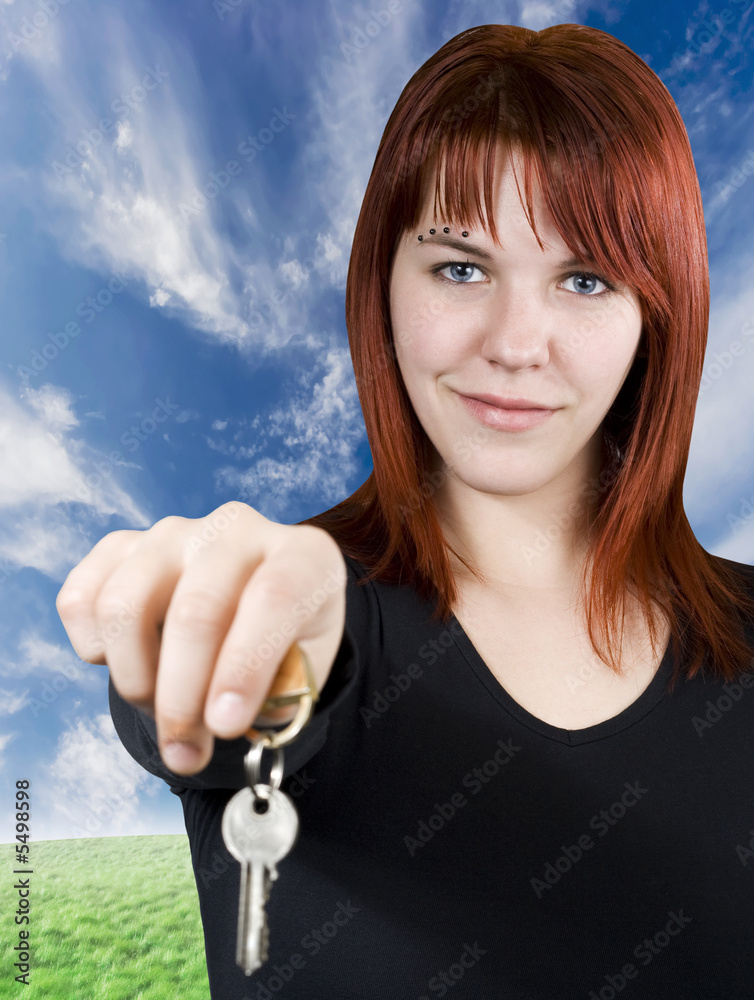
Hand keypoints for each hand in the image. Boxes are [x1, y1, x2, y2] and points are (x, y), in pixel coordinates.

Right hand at [55, 502, 346, 775]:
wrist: (247, 604)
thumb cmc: (283, 643)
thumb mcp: (304, 670)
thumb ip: (279, 696)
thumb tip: (222, 719)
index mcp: (303, 555)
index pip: (274, 597)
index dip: (245, 667)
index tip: (225, 727)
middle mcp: (238, 529)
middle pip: (196, 611)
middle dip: (182, 699)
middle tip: (185, 754)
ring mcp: (174, 532)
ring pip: (126, 605)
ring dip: (135, 680)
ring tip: (161, 708)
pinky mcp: (121, 546)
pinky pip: (82, 599)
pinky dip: (94, 650)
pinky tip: (132, 665)